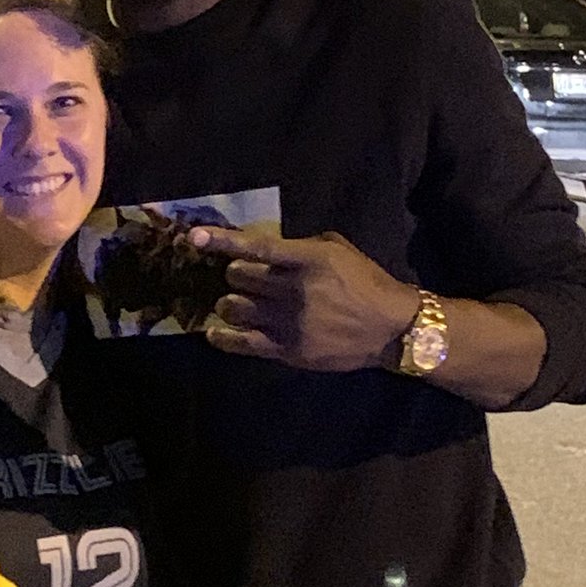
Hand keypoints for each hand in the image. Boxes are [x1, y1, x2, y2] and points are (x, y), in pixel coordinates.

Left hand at [187, 227, 418, 370]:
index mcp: (306, 259)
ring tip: (234, 302)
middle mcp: (293, 289)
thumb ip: (301, 245)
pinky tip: (215, 333)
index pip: (256, 247)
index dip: (222, 241)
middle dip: (236, 274)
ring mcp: (288, 322)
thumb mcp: (337, 249)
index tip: (194, 237)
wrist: (391, 328)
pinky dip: (224, 337)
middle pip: (239, 277)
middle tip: (242, 277)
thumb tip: (268, 247)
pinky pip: (243, 343)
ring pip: (235, 308)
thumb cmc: (365, 281)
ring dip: (230, 302)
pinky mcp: (287, 349)